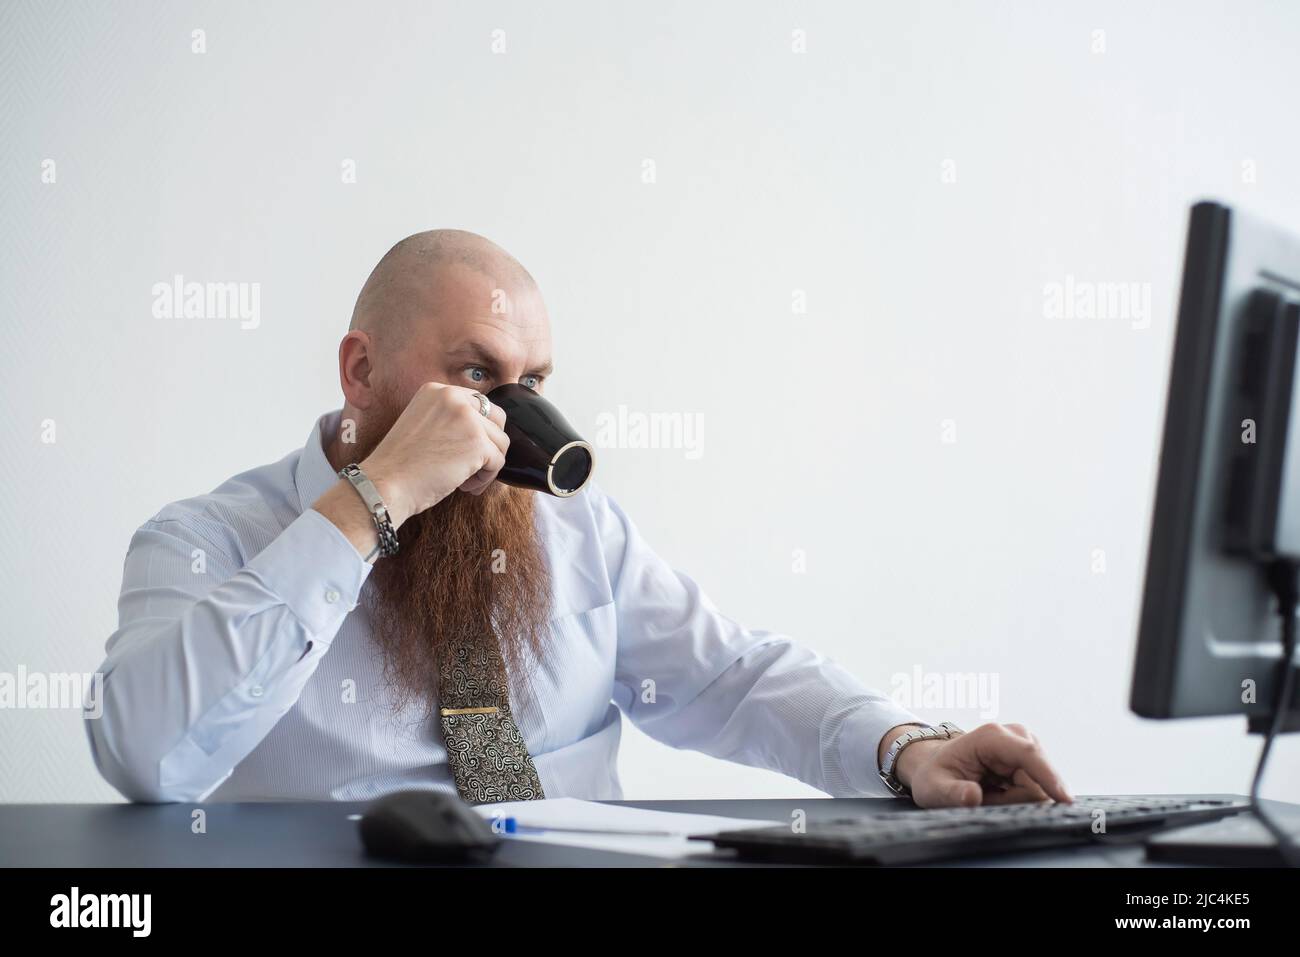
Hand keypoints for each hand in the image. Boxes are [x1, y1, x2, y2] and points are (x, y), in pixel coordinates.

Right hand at [359, 382, 509, 524]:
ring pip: (501, 442)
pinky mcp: (477, 442)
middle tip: (469, 466)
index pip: (479, 404)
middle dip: (488, 445)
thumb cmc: (400, 464)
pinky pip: (498, 461)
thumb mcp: (424, 424)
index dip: (477, 431)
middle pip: (497, 419)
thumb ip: (450, 419)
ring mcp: (467, 418)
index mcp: (437, 390)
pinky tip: (464, 486)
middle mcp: (453, 397)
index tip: (461, 450)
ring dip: (487, 465)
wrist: (385, 483)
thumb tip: (485, 430)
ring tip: (464, 480)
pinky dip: (485, 479)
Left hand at [891, 722, 1073, 808]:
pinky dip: (1017, 798)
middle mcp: (1014, 736)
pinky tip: (998, 794)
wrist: (935, 768)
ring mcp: (1025, 747)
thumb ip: (953, 794)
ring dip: (1014, 799)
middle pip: (1037, 779)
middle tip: (984, 799)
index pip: (1029, 755)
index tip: (1064, 799)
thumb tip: (972, 796)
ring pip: (1038, 787)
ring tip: (988, 795)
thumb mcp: (934, 788)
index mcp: (991, 736)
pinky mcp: (1030, 761)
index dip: (1049, 777)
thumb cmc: (935, 775)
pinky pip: (1036, 790)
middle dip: (1015, 799)